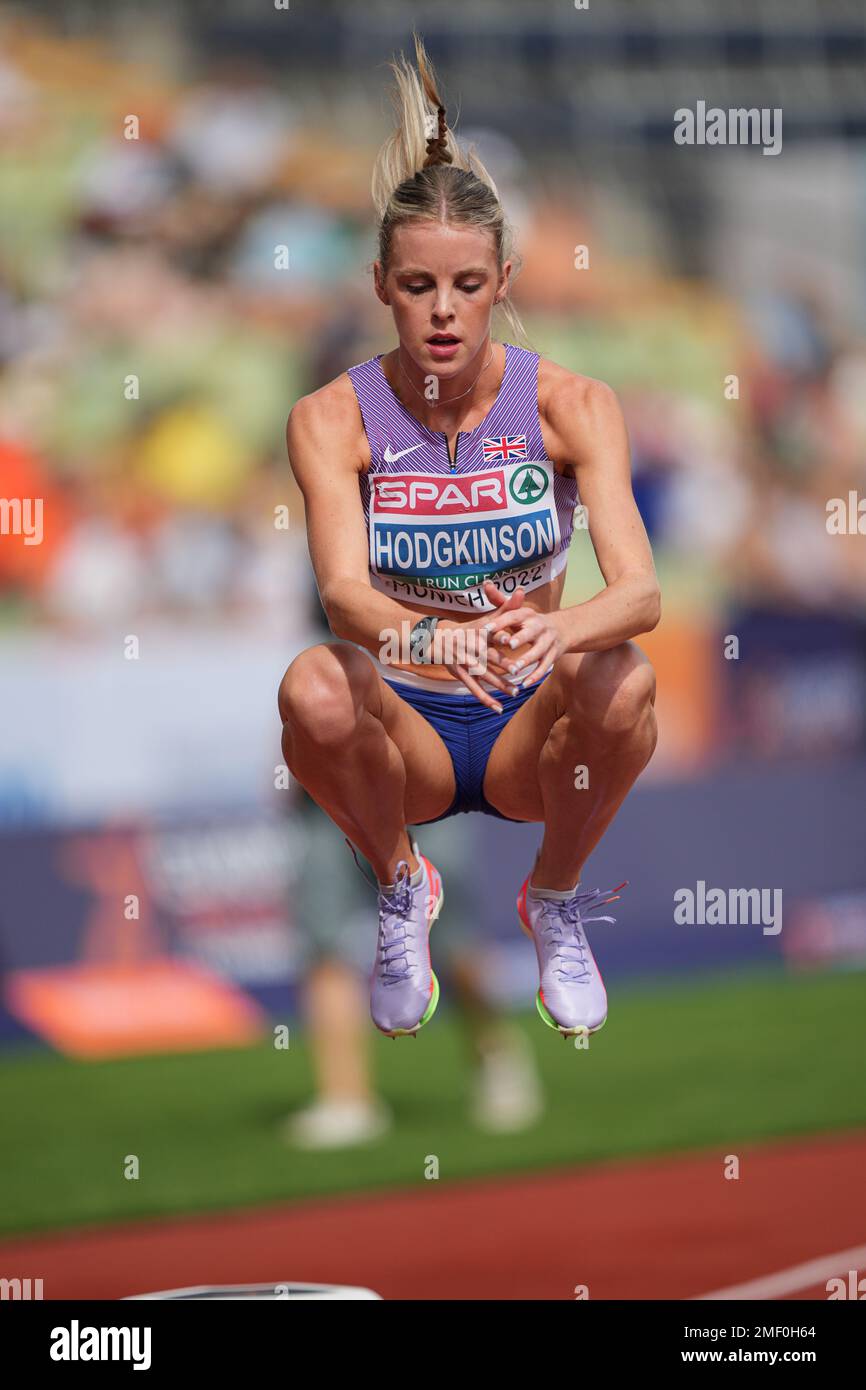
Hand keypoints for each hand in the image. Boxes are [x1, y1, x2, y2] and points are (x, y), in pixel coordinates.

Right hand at [433, 582, 527, 710]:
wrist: (437, 641)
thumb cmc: (469, 630)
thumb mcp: (486, 619)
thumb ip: (506, 607)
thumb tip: (522, 591)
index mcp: (479, 633)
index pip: (490, 634)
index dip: (498, 636)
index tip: (508, 639)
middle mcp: (471, 647)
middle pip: (488, 656)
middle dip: (503, 664)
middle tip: (518, 670)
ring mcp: (465, 663)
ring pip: (483, 675)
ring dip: (498, 684)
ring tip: (515, 693)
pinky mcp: (461, 675)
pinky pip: (475, 690)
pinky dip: (486, 700)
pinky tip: (498, 708)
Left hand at [479, 587, 564, 686]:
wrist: (562, 629)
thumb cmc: (529, 621)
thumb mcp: (516, 610)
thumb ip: (499, 600)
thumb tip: (485, 584)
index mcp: (527, 614)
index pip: (513, 616)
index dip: (500, 622)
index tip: (486, 629)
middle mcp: (539, 626)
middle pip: (530, 633)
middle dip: (521, 638)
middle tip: (509, 645)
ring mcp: (548, 641)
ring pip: (539, 652)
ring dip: (527, 660)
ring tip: (513, 669)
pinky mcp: (554, 655)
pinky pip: (545, 666)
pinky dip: (535, 675)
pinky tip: (525, 684)